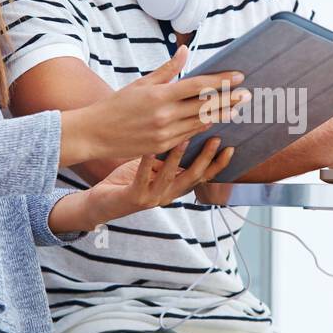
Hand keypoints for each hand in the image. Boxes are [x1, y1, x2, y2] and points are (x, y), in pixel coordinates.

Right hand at [66, 46, 249, 164]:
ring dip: (221, 115)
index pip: (198, 86)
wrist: (95, 134)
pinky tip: (216, 121)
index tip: (239, 77)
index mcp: (159, 95)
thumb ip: (167, 69)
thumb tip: (184, 50)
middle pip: (205, 106)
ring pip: (201, 122)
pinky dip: (204, 127)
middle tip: (248, 94)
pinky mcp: (163, 146)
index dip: (221, 81)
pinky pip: (190, 135)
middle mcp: (165, 115)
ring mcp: (165, 134)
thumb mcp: (140, 83)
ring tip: (237, 108)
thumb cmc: (117, 105)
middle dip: (229, 99)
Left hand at [85, 137, 234, 224]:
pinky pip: (144, 177)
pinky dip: (148, 162)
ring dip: (179, 157)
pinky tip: (151, 147)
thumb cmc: (128, 180)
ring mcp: (152, 197)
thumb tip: (186, 129)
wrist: (101, 203)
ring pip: (171, 177)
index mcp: (175, 188)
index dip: (218, 164)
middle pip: (193, 177)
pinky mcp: (135, 197)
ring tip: (185, 138)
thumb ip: (170, 156)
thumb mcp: (154, 168)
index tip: (231, 147)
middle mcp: (168, 195)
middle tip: (216, 138)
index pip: (204, 177)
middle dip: (206, 158)